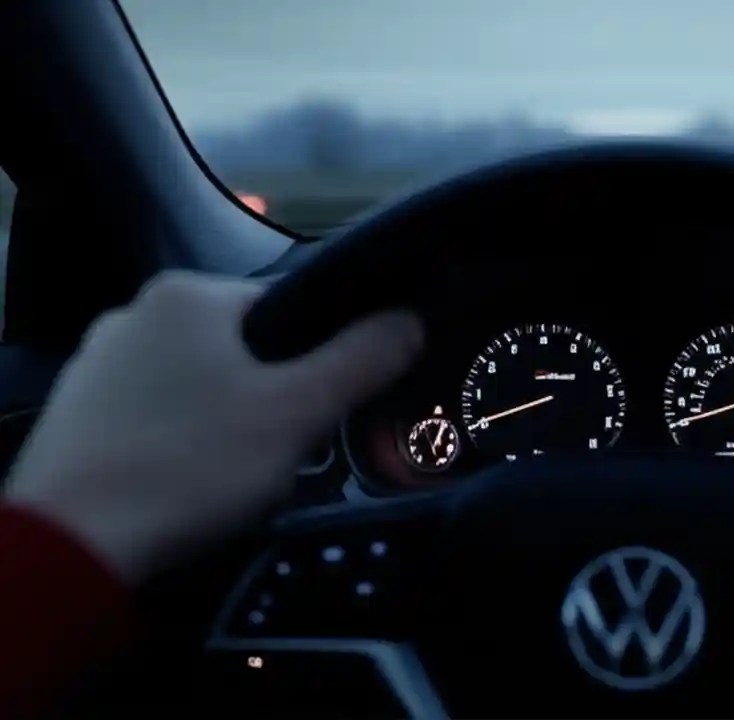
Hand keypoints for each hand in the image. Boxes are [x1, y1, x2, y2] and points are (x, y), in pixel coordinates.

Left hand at [4, 272, 422, 584]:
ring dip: (225, 423)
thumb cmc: (190, 467)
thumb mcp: (297, 415)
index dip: (316, 362)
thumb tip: (409, 321)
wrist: (72, 546)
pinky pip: (155, 416)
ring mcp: (96, 363)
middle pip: (242, 350)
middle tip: (280, 452)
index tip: (318, 413)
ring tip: (230, 475)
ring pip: (198, 386)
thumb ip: (361, 361)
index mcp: (189, 294)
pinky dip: (179, 443)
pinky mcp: (74, 413)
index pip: (286, 309)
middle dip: (269, 398)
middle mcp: (134, 312)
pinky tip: (184, 483)